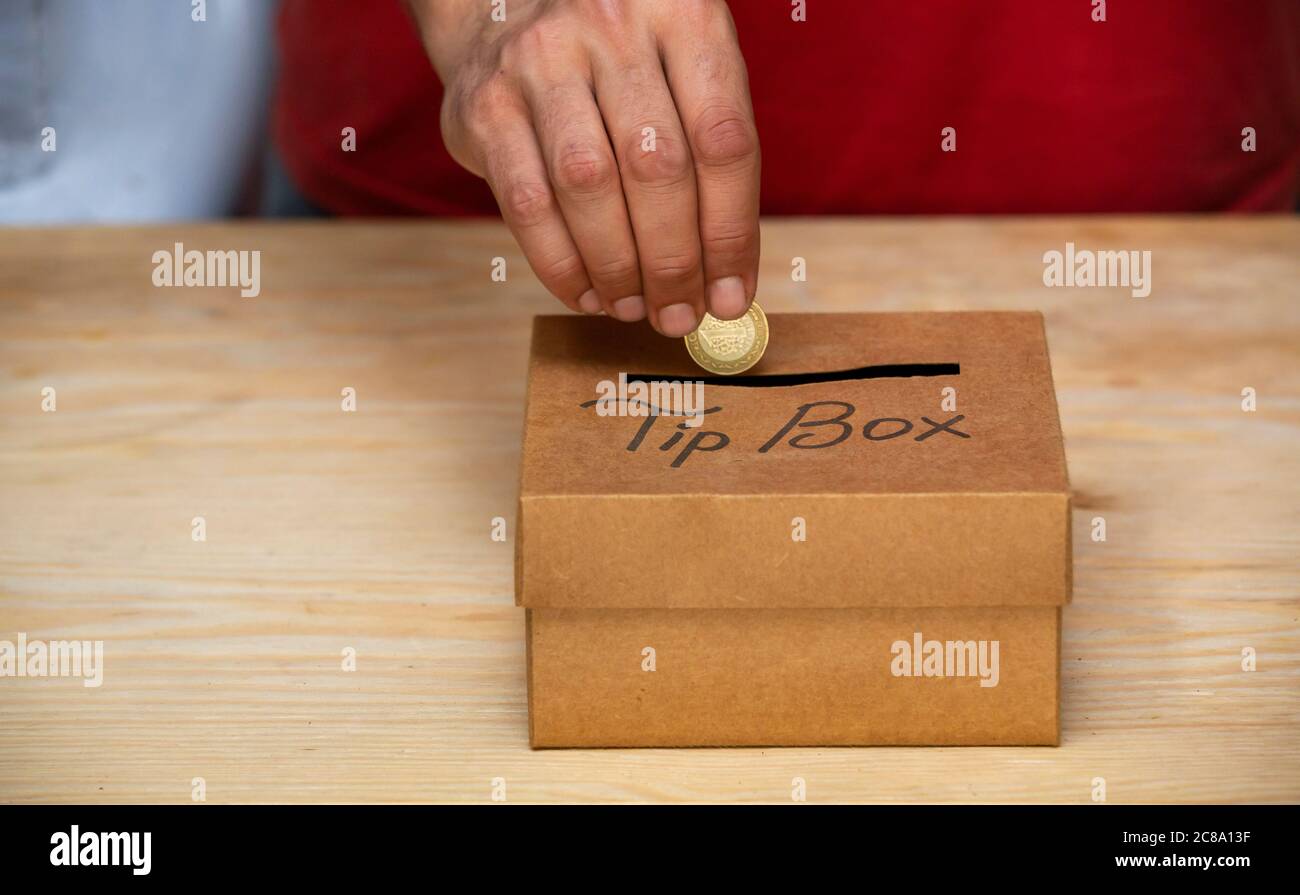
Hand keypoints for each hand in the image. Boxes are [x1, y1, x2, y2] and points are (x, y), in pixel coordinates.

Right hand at [411, 0, 760, 335]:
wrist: (508, 10)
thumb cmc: (621, 64)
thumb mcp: (682, 75)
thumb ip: (711, 162)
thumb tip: (727, 284)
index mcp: (684, 14)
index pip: (723, 142)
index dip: (732, 234)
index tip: (731, 295)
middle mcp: (612, 25)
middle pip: (657, 168)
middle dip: (673, 263)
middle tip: (679, 314)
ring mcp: (541, 61)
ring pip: (589, 187)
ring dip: (617, 266)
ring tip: (634, 308)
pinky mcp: (487, 106)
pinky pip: (528, 204)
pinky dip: (561, 264)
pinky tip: (587, 292)